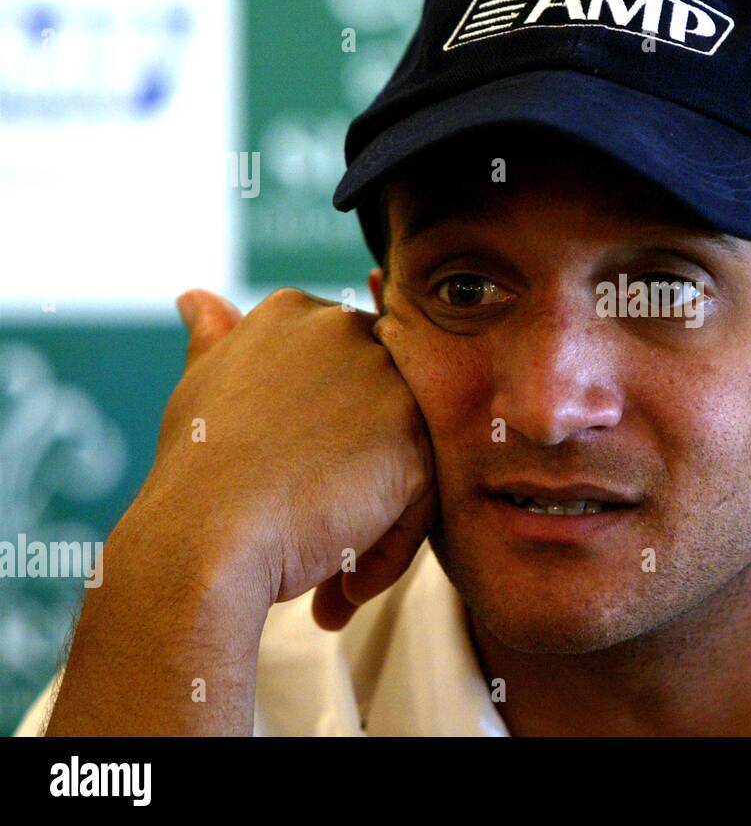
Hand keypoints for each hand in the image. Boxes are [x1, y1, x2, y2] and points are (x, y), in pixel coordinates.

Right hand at [134, 287, 437, 629]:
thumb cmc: (195, 479)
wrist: (202, 544)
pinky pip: (423, 500)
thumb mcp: (201, 388)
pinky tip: (342, 584)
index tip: (290, 479)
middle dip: (354, 478)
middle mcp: (346, 329)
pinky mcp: (416, 438)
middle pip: (384, 414)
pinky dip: (387, 550)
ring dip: (372, 522)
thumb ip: (216, 341)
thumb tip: (197, 297)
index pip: (347, 373)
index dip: (326, 437)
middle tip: (314, 529)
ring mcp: (386, 379)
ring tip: (325, 568)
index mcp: (296, 312)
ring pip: (406, 459)